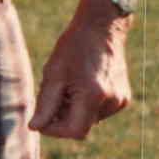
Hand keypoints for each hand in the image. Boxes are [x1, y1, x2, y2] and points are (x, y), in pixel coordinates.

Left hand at [28, 10, 132, 139]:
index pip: (73, 131)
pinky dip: (86, 104)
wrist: (102, 26)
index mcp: (94, 96)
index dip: (54, 130)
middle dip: (62, 117)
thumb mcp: (53, 74)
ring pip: (89, 119)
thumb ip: (45, 104)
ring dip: (74, 110)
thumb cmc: (74, 47)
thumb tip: (35, 127)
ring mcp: (120, 101)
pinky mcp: (124, 98)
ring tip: (68, 84)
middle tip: (52, 94)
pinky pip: (98, 111)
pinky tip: (81, 83)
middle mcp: (112, 102)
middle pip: (81, 127)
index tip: (41, 118)